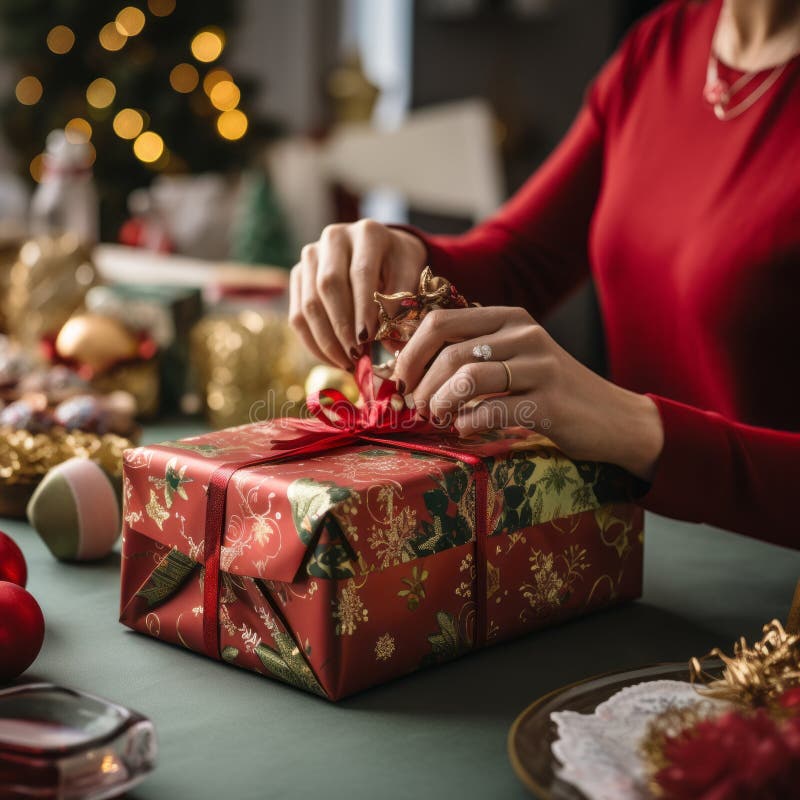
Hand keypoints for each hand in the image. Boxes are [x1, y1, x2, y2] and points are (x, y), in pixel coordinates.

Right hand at [289, 219, 426, 370]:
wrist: (383, 252)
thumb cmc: (400, 266)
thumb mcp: (411, 277)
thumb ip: (402, 305)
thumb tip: (389, 342)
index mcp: (367, 233)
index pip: (360, 272)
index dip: (363, 308)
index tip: (369, 339)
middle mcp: (334, 238)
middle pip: (328, 286)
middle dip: (342, 327)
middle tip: (356, 356)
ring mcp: (311, 255)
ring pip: (309, 303)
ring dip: (326, 339)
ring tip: (346, 362)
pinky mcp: (298, 275)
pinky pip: (298, 314)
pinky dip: (313, 342)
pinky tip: (332, 358)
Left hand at [393, 306, 663, 479]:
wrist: (613, 418)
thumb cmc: (552, 390)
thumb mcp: (516, 357)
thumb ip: (476, 351)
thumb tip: (414, 368)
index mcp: (509, 318)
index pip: (441, 321)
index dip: (411, 352)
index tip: (402, 380)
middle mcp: (524, 334)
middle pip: (449, 351)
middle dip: (421, 384)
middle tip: (417, 407)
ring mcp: (540, 365)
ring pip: (467, 377)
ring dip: (440, 402)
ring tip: (437, 418)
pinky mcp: (550, 401)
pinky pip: (493, 410)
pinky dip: (469, 423)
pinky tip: (466, 430)